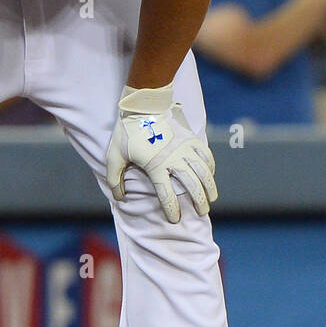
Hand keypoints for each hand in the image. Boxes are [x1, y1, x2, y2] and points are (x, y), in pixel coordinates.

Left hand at [105, 85, 215, 223]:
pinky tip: (211, 175)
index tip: (175, 219)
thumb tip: (119, 197)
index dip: (172, 209)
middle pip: (192, 185)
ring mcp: (185, 148)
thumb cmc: (126, 133)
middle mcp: (174, 159)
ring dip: (210, 186)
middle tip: (202, 212)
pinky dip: (210, 166)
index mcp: (156, 167)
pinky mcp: (190, 138)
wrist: (142, 107)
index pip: (167, 195)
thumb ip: (114, 179)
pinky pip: (206, 155)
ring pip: (203, 171)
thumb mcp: (114, 157)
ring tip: (212, 198)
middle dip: (199, 202)